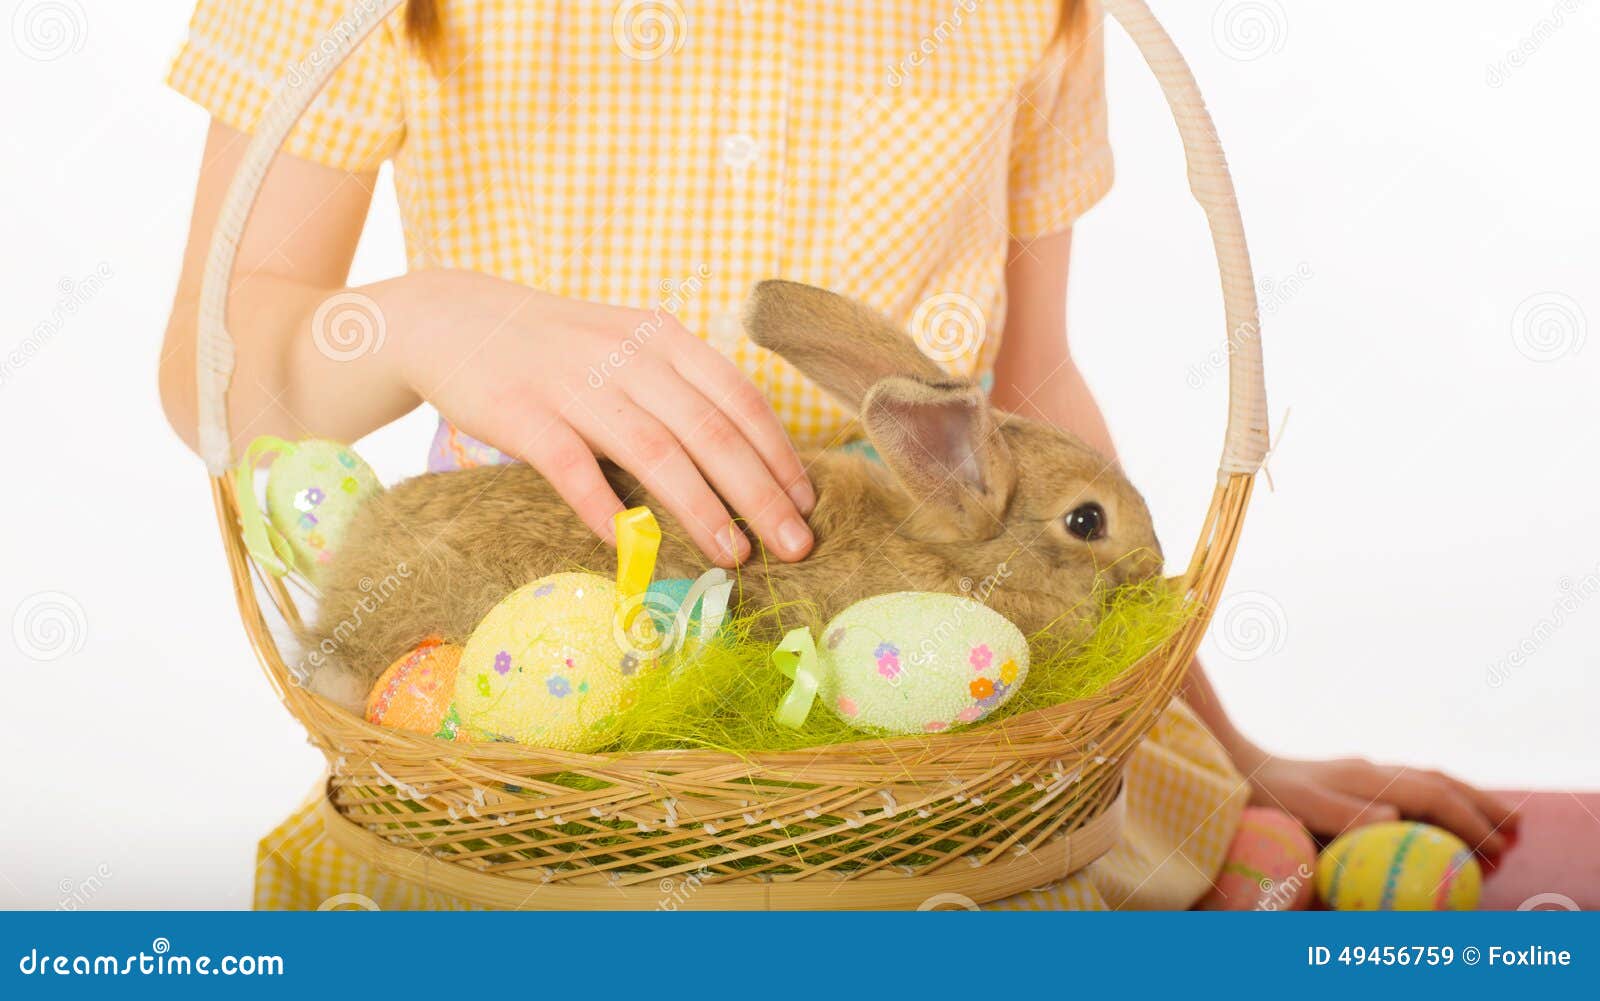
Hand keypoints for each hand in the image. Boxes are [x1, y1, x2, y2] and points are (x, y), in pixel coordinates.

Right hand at [386, 269, 814, 566]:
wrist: (456, 320)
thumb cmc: (559, 349)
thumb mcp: (629, 345)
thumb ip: (680, 389)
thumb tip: (749, 460)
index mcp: (663, 337)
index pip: (739, 396)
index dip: (778, 452)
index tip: (808, 501)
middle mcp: (627, 355)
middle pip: (710, 429)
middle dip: (760, 491)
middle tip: (795, 543)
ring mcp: (574, 383)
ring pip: (655, 451)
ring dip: (702, 507)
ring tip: (737, 554)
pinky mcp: (522, 412)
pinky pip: (572, 468)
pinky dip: (606, 508)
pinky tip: (633, 548)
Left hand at [1233, 746, 1519, 856]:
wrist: (1235, 764)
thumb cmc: (1264, 794)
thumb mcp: (1300, 805)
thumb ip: (1344, 812)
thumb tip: (1394, 817)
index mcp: (1367, 777)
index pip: (1434, 797)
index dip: (1470, 823)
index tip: (1495, 852)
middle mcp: (1372, 770)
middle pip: (1442, 783)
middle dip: (1482, 809)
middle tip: (1514, 840)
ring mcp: (1364, 772)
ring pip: (1430, 781)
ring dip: (1467, 802)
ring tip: (1498, 827)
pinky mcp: (1354, 780)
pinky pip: (1411, 787)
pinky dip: (1440, 801)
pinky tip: (1445, 821)